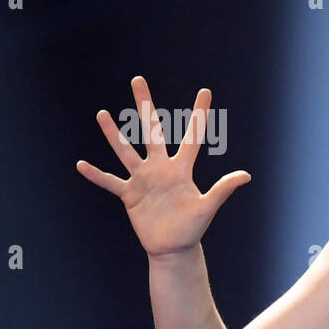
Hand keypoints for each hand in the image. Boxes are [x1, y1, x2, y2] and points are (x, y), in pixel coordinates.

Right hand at [77, 76, 249, 257]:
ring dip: (114, 134)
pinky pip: (110, 182)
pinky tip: (81, 165)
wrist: (174, 248)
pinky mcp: (130, 194)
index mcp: (182, 169)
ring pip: (126, 151)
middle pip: (152, 132)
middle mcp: (161, 168)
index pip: (192, 136)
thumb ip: (223, 189)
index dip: (199, 115)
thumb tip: (247, 175)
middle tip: (138, 80)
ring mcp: (143, 179)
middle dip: (145, 107)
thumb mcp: (208, 207)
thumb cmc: (193, 228)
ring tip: (102, 114)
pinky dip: (96, 175)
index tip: (205, 91)